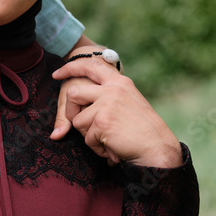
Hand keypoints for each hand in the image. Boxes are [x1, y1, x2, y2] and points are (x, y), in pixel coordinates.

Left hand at [51, 58, 182, 167]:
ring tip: (107, 141)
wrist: (157, 148)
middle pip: (72, 93)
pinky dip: (97, 148)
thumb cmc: (144, 131)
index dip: (71, 68)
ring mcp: (107, 104)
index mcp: (120, 83)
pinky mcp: (102, 121)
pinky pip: (87, 138)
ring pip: (77, 121)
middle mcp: (113, 89)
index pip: (91, 66)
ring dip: (89, 136)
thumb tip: (82, 99)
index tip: (57, 74)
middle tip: (80, 126)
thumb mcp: (129, 104)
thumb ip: (109, 97)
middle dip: (70, 112)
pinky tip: (112, 149)